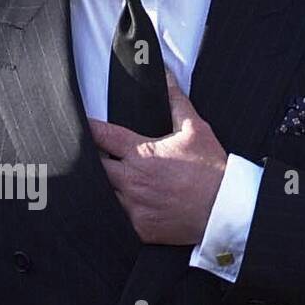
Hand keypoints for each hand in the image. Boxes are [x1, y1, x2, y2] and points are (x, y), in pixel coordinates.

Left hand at [89, 74, 227, 243]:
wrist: (224, 208)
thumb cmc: (211, 169)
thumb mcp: (195, 129)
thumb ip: (176, 101)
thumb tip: (166, 76)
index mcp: (141, 153)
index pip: (101, 136)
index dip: (87, 129)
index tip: (80, 125)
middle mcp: (132, 179)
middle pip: (92, 167)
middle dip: (88, 161)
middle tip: (84, 157)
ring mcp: (133, 205)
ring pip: (99, 195)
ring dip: (97, 187)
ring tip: (93, 183)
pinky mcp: (138, 227)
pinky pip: (113, 220)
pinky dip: (109, 213)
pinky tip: (108, 208)